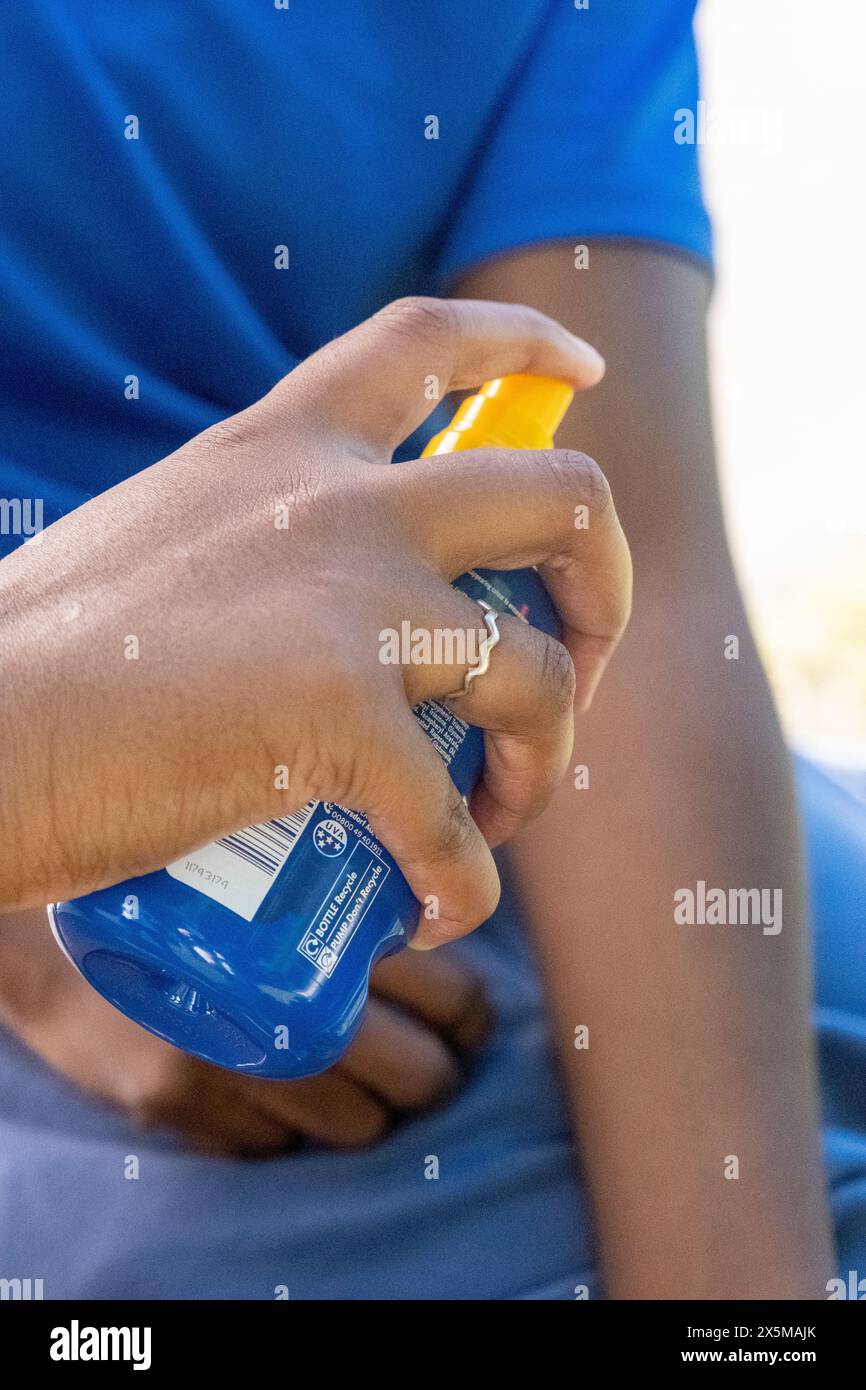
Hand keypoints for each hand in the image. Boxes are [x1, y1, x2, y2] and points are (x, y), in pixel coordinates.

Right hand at [0, 297, 630, 943]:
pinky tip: (434, 913)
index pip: (431, 342)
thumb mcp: (156, 541)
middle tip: (577, 666)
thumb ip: (241, 541)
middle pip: (564, 501)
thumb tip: (305, 602)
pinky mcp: (340, 723)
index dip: (527, 348)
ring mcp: (353, 607)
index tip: (582, 378)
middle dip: (607, 591)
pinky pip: (457, 822)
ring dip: (550, 764)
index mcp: (283, 446)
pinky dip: (466, 884)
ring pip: (542, 675)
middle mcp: (339, 503)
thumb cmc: (30, 660)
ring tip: (499, 821)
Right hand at [0, 908, 491, 1154]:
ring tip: (347, 1074)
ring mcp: (229, 1065)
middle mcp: (280, 1006)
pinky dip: (286, 1125)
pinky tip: (269, 1083)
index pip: (452, 998)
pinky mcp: (177, 1105)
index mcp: (322, 935)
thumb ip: (343, 901)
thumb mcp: (272, 871)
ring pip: (361, 1125)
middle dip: (432, 1072)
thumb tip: (426, 934)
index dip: (469, 1018)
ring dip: (364, 1106)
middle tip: (419, 1052)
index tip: (461, 1018)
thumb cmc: (178, 892)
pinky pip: (275, 1147)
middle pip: (421, 1075)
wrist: (54, 926)